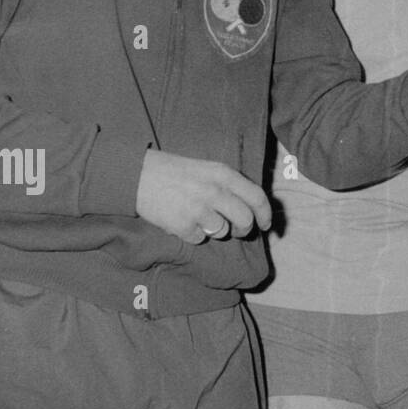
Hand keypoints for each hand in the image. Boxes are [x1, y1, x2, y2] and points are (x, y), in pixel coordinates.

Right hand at [136, 150, 271, 244]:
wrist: (140, 175)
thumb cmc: (178, 172)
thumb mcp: (209, 169)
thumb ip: (230, 185)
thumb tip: (252, 208)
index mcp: (224, 174)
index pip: (256, 197)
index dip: (266, 215)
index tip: (267, 226)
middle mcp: (215, 191)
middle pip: (245, 220)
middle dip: (245, 230)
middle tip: (238, 231)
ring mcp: (198, 209)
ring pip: (222, 232)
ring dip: (216, 231)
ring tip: (200, 218)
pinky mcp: (182, 225)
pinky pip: (199, 239)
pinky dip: (195, 235)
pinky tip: (184, 221)